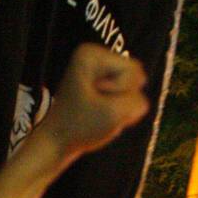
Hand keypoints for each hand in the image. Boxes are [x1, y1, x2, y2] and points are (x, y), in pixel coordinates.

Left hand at [34, 44, 148, 160]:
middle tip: (96, 108)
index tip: (94, 100)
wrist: (57, 143)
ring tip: (97, 112)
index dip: (120, 92)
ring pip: (134, 90)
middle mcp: (95, 56)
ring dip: (122, 107)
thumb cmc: (80, 127)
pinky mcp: (102, 84)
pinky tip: (100, 115)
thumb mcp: (115, 114)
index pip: (134, 70)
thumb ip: (139, 102)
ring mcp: (99, 71)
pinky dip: (119, 110)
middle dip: (123, 98)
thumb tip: (140, 102)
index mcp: (92, 54)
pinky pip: (128, 98)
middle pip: (136, 76)